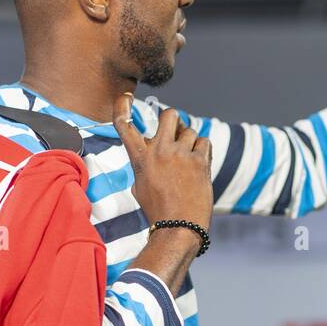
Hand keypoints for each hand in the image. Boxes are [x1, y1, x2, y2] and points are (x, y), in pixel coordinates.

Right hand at [114, 94, 212, 233]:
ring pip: (190, 131)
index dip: (122, 107)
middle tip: (174, 132)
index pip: (124, 125)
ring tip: (186, 161)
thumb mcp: (141, 186)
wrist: (179, 228)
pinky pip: (204, 142)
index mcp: (140, 158)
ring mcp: (181, 154)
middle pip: (170, 114)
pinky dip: (201, 150)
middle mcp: (159, 151)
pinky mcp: (200, 161)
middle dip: (173, 120)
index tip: (126, 98)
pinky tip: (197, 164)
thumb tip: (152, 147)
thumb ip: (145, 164)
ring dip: (189, 141)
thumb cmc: (158, 210)